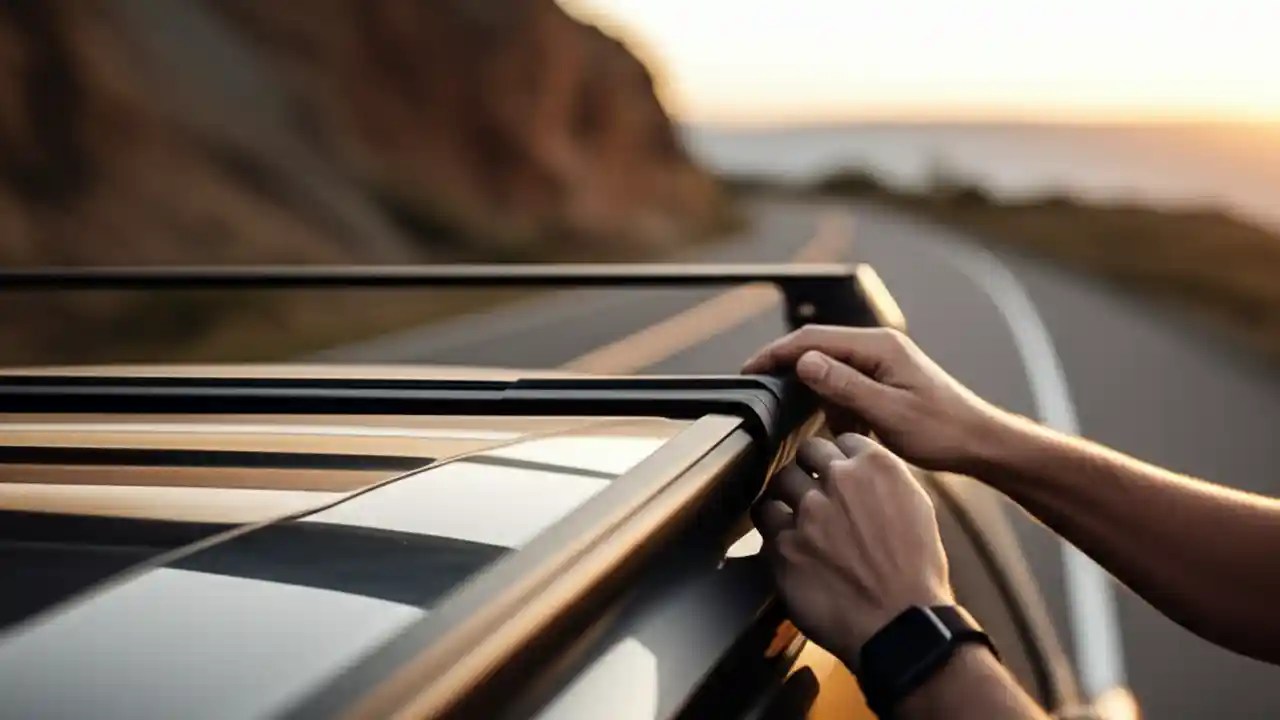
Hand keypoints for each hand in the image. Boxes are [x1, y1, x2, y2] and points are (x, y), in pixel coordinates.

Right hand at [742, 326, 1011, 473]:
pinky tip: (833, 426)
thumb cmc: (943, 430)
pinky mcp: (885, 380)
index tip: (750, 371)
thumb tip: (804, 363)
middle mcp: (879, 347)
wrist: (979, 443)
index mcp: (879, 347)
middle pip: (818, 348)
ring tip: (793, 415)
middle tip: (758, 390)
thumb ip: (844, 386)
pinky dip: (832, 403)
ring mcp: (883, 362)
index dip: (776, 353)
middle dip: (786, 368)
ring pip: (830, 368)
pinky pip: (846, 384)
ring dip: (812, 391)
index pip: (813, 339)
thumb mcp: (888, 413)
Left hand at [753, 434, 953, 670]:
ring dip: (787, 496)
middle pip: (805, 453)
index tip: (837, 472)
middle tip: (813, 491)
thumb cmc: (917, 572)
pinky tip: (783, 539)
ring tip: (794, 514)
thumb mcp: (916, 509)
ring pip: (780, 482)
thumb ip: (884, 482)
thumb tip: (863, 472)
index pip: (841, 440)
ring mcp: (806, 510)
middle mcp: (837, 480)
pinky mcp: (782, 543)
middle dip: (809, 469)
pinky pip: (765, 519)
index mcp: (875, 467)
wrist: (899, 623)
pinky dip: (773, 527)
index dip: (837, 458)